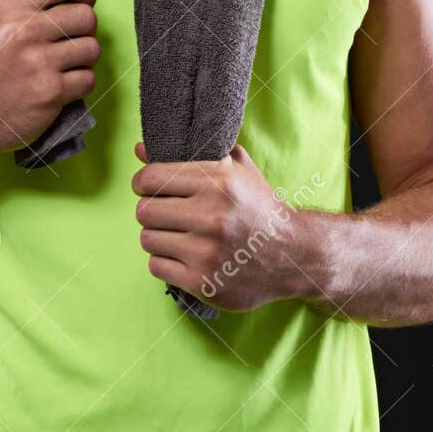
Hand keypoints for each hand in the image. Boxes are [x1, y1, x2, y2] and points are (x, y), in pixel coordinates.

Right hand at [0, 0, 98, 156]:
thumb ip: (14, 2)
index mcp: (10, 6)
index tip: (85, 2)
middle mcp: (25, 29)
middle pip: (87, 16)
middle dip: (85, 30)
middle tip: (73, 41)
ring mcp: (39, 61)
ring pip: (92, 49)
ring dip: (84, 60)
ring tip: (66, 66)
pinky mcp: (50, 91)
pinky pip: (88, 79)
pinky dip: (80, 84)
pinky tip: (62, 87)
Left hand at [131, 141, 311, 311]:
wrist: (294, 255)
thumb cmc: (259, 208)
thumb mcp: (237, 170)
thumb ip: (191, 153)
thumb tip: (139, 149)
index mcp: (219, 182)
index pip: (150, 178)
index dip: (144, 183)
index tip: (151, 189)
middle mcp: (212, 216)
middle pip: (144, 211)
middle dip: (152, 213)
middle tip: (169, 216)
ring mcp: (206, 251)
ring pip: (147, 239)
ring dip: (159, 238)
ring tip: (181, 237)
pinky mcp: (202, 281)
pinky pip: (156, 267)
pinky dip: (166, 263)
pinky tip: (186, 258)